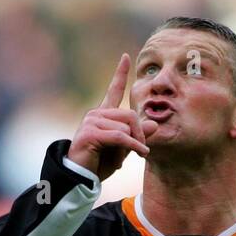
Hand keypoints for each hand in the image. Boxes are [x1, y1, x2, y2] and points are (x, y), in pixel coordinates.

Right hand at [66, 54, 158, 180]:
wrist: (81, 177)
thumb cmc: (100, 163)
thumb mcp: (123, 148)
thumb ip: (136, 135)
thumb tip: (153, 124)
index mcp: (103, 114)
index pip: (114, 90)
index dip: (121, 73)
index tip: (126, 57)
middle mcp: (96, 114)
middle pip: (129, 114)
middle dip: (140, 133)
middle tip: (144, 149)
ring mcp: (91, 121)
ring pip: (126, 126)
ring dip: (135, 142)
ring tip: (136, 155)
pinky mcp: (90, 133)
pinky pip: (120, 136)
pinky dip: (133, 146)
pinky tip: (140, 153)